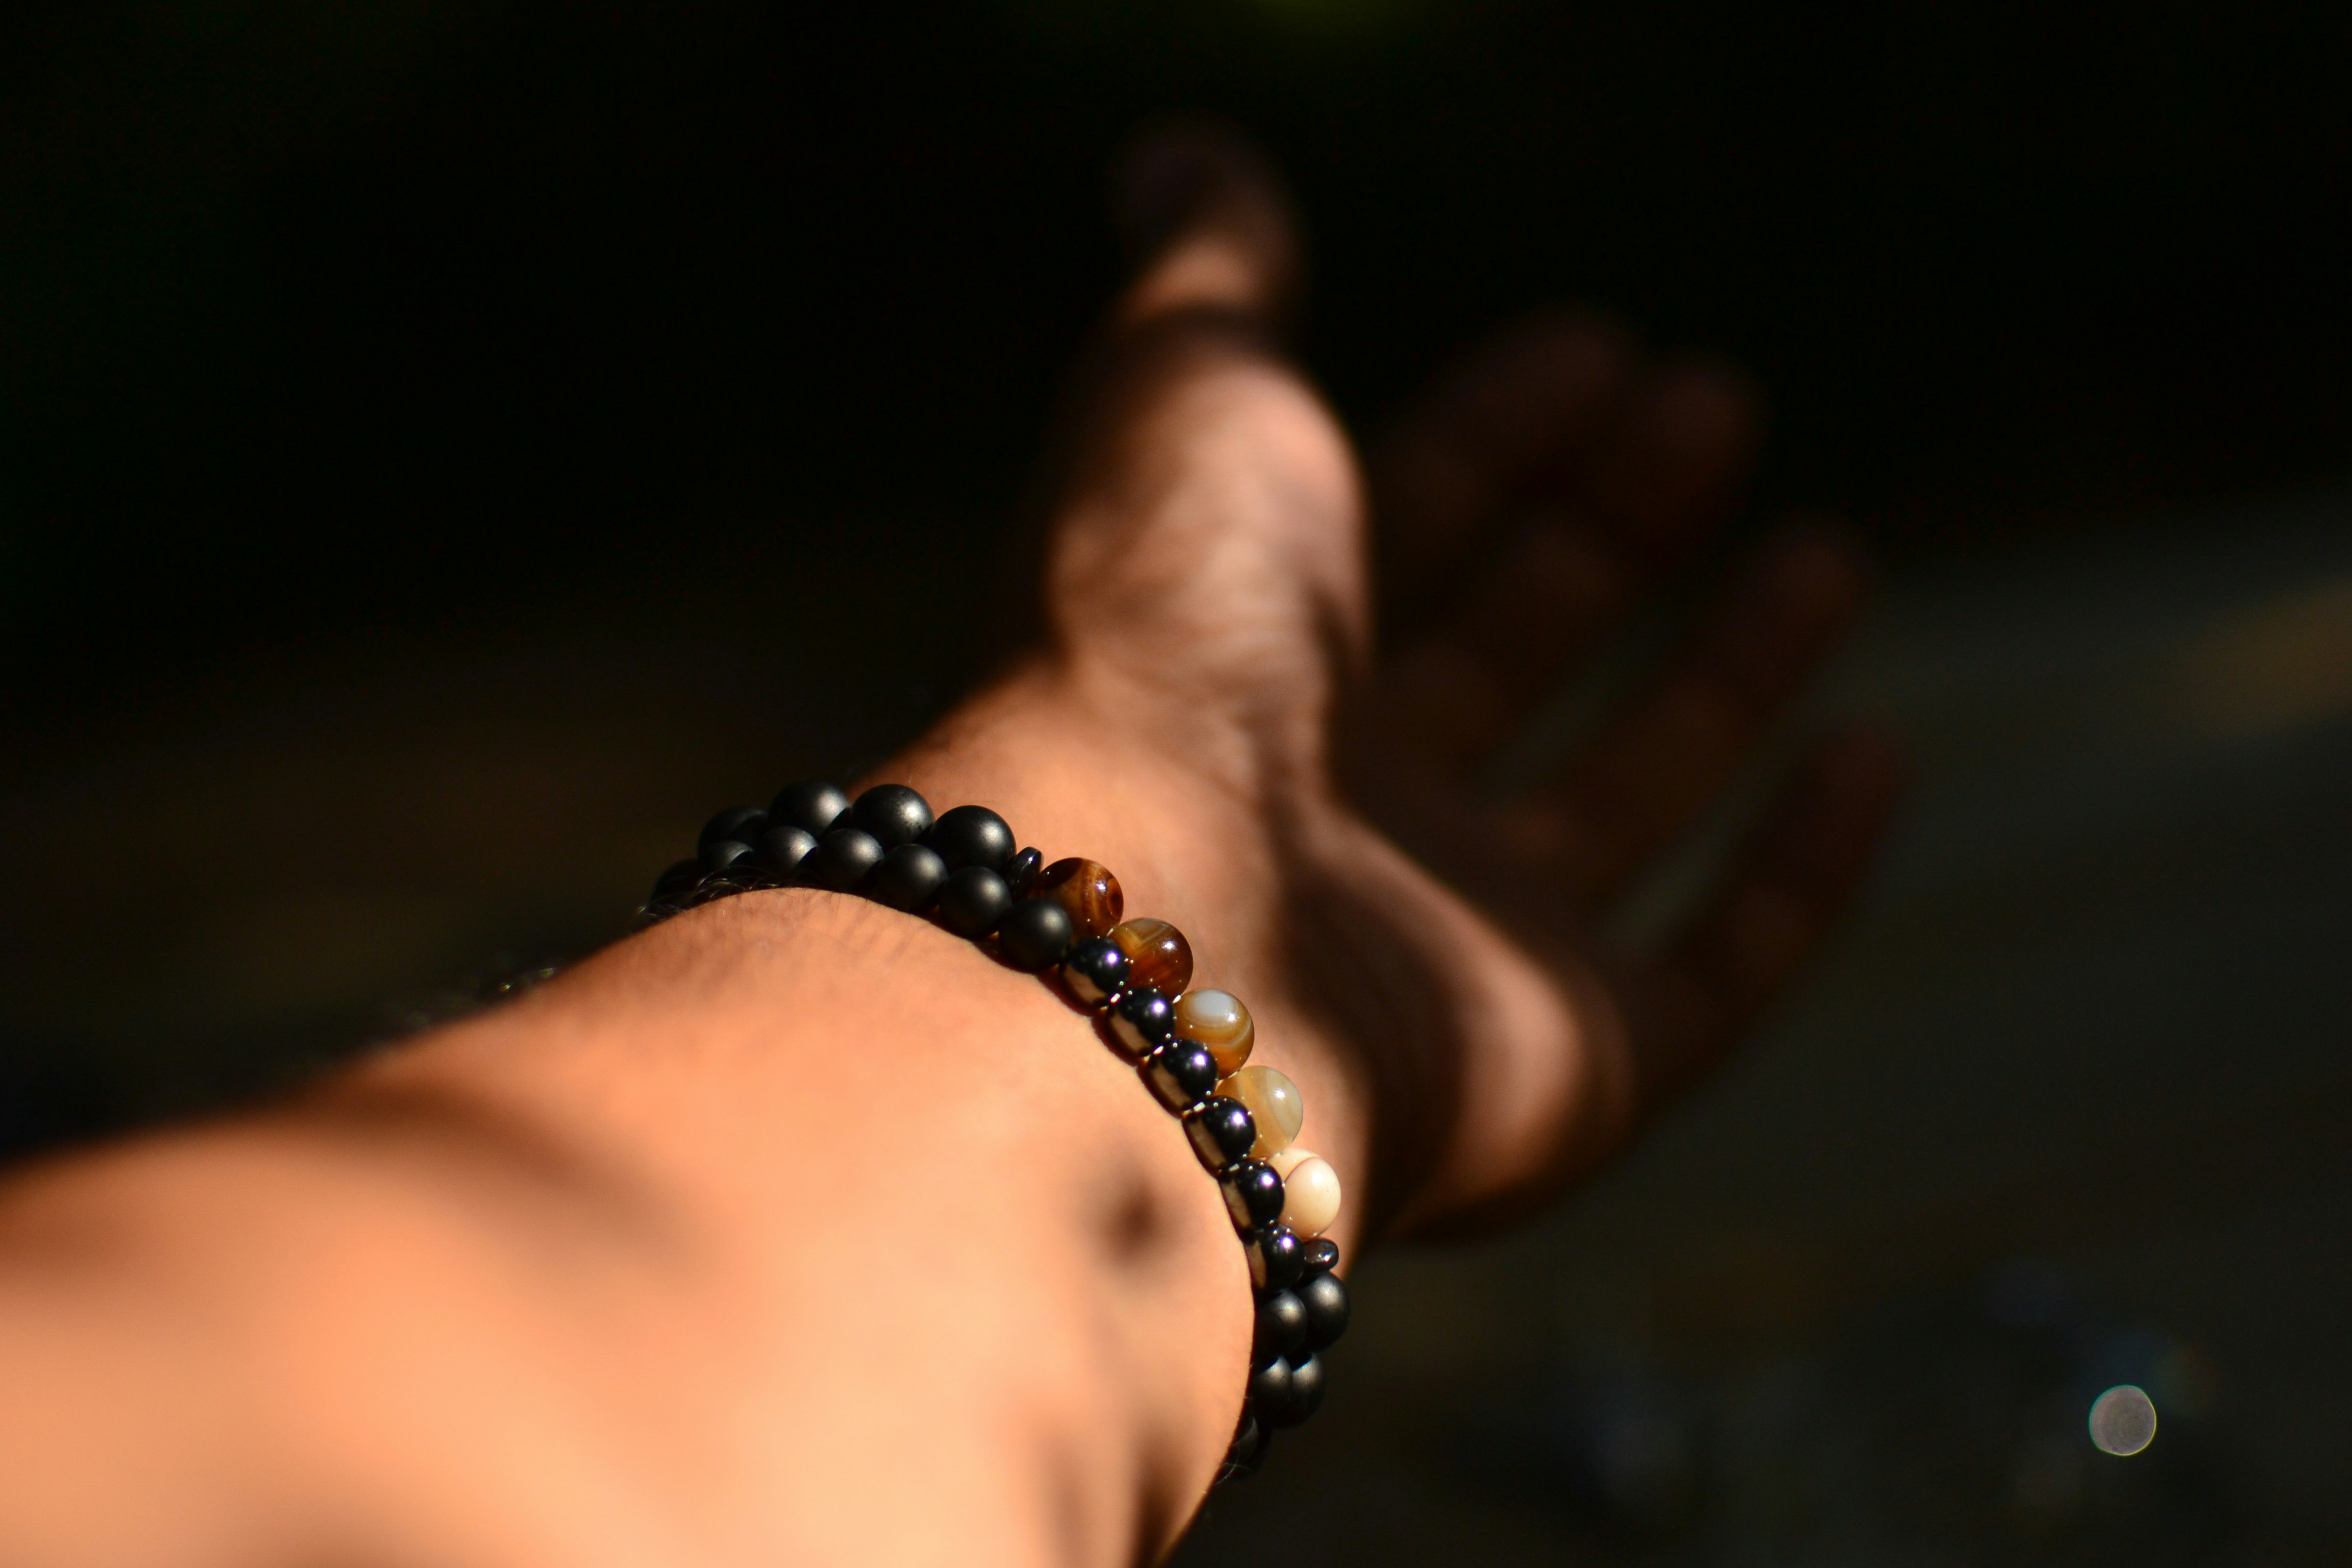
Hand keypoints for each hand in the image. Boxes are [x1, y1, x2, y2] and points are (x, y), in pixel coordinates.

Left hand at [902, 126, 1901, 1241]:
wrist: (1160, 921)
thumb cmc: (1166, 637)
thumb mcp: (1189, 391)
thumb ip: (1211, 270)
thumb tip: (1182, 149)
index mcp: (1244, 656)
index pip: (1394, 530)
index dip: (1494, 431)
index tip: (1596, 342)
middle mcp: (1341, 811)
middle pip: (1505, 651)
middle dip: (1608, 524)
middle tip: (1712, 405)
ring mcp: (1456, 950)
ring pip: (1619, 802)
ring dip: (1724, 676)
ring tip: (1828, 547)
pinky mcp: (1569, 1072)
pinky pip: (1714, 975)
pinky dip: (1803, 874)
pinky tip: (1874, 752)